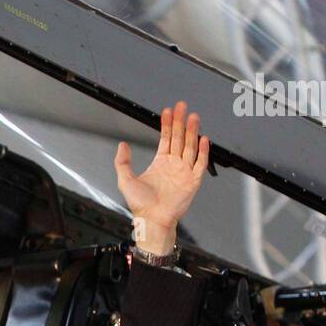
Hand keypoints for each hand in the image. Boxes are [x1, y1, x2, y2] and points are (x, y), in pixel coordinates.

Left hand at [114, 100, 209, 255]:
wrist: (152, 220)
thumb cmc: (141, 205)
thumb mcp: (125, 179)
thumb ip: (122, 161)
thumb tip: (122, 144)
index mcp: (160, 163)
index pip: (166, 138)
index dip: (166, 124)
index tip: (167, 111)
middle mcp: (174, 165)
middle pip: (179, 138)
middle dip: (180, 121)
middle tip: (182, 106)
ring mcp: (184, 172)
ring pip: (190, 147)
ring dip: (192, 131)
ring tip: (192, 117)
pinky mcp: (193, 181)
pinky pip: (200, 163)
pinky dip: (202, 151)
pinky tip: (203, 139)